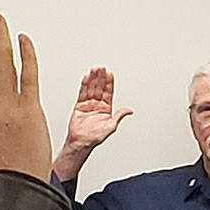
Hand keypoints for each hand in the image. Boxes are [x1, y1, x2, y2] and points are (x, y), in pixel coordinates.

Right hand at [54, 67, 132, 181]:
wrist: (81, 141)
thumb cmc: (96, 137)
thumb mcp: (111, 126)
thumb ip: (119, 116)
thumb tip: (130, 110)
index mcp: (106, 109)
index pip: (108, 93)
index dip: (109, 83)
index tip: (110, 74)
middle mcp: (98, 105)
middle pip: (100, 88)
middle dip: (101, 78)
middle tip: (102, 68)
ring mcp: (88, 104)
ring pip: (91, 88)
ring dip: (93, 79)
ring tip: (95, 69)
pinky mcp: (79, 105)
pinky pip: (82, 92)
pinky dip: (84, 85)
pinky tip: (87, 77)